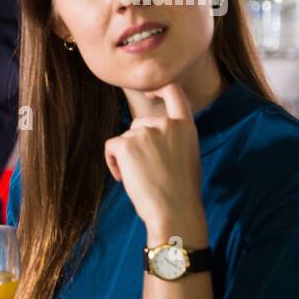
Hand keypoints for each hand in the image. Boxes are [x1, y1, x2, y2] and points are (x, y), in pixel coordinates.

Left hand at [103, 83, 207, 247]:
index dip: (158, 88)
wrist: (174, 211)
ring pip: (125, 138)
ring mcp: (146, 133)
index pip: (174, 91)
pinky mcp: (127, 144)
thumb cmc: (180, 191)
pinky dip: (112, 161)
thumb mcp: (186, 155)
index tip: (149, 95)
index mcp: (186, 127)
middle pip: (139, 123)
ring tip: (139, 178)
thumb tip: (147, 133)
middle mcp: (166, 124)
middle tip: (145, 170)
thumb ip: (172, 138)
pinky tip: (123, 178)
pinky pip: (111, 146)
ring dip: (125, 156)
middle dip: (136, 144)